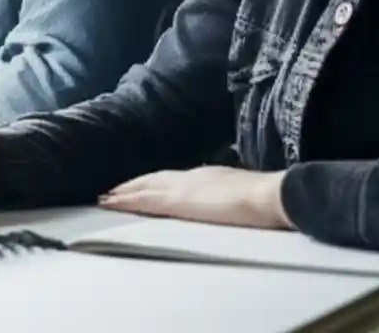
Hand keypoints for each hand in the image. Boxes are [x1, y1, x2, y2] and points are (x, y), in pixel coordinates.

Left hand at [98, 166, 292, 228]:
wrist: (272, 195)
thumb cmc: (268, 198)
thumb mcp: (245, 193)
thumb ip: (232, 195)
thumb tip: (233, 200)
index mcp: (208, 176)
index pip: (174, 178)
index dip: (155, 181)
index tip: (141, 186)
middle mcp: (191, 176)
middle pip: (154, 178)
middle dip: (134, 185)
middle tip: (113, 190)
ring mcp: (182, 187)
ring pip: (143, 187)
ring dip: (124, 192)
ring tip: (105, 197)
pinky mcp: (177, 201)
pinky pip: (143, 200)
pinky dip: (124, 201)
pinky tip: (109, 203)